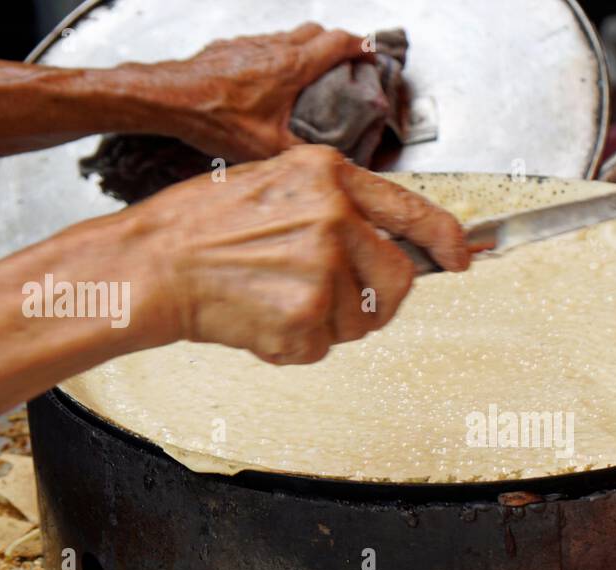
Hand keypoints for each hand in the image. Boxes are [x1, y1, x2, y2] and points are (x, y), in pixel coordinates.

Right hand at [128, 144, 467, 363]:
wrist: (153, 264)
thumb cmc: (204, 225)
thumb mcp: (279, 182)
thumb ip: (338, 204)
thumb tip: (393, 240)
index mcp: (330, 176)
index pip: (413, 210)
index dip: (446, 240)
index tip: (463, 257)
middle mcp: (334, 218)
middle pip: (398, 280)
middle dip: (374, 300)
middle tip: (329, 298)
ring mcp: (323, 271)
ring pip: (362, 322)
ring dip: (327, 323)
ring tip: (274, 298)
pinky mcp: (306, 319)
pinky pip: (324, 348)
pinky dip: (294, 345)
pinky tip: (260, 319)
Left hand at [147, 24, 370, 161]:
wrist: (169, 97)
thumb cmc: (214, 117)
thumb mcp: (266, 147)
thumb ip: (301, 155)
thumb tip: (326, 167)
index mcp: (292, 66)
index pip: (338, 43)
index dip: (362, 46)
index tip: (372, 54)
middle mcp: (274, 48)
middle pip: (316, 31)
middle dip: (337, 43)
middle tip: (346, 61)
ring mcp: (250, 44)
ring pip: (289, 36)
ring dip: (306, 48)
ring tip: (310, 72)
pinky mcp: (230, 48)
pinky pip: (263, 45)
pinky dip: (277, 55)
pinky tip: (269, 79)